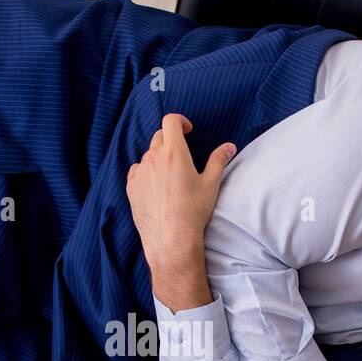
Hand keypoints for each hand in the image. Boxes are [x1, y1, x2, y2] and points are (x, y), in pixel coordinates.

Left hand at [126, 113, 235, 306]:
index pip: (170, 121)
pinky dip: (146, 171)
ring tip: (171, 173)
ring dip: (159, 157)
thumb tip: (229, 147)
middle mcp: (153, 159)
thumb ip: (219, 160)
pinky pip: (137, 171)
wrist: (171, 239)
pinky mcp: (131, 187)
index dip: (180, 121)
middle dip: (171, 139)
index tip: (188, 130)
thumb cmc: (193, 212)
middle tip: (182, 153)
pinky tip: (156, 184)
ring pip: (148, 155)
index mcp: (174, 153)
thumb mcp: (211, 184)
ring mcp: (140, 173)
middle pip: (159, 136)